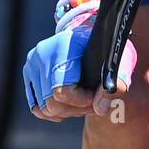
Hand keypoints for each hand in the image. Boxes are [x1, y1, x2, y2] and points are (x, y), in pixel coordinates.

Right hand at [23, 19, 138, 121]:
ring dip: (66, 112)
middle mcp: (42, 53)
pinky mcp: (28, 74)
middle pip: (51, 103)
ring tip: (84, 102)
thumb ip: (117, 82)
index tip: (97, 96)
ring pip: (43, 108)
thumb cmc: (106, 48)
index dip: (82, 102)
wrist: (88, 37)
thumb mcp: (120, 60)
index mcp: (63, 45)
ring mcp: (32, 64)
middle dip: (76, 109)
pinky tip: (71, 104)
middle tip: (94, 103)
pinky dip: (54, 112)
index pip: (62, 90)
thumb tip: (100, 108)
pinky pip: (36, 107)